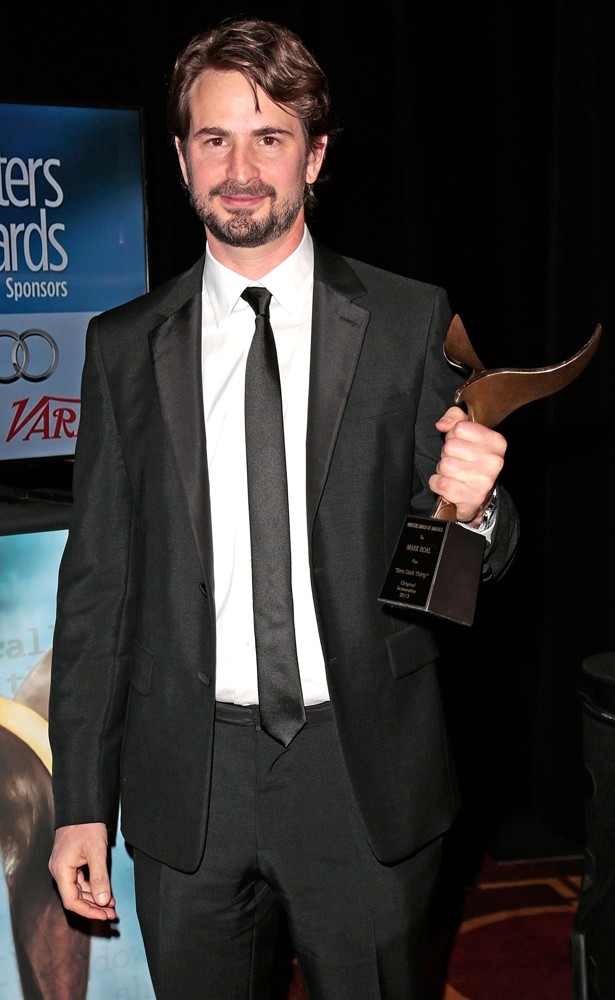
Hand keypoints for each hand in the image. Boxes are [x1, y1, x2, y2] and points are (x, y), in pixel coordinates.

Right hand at [49, 822, 116, 920]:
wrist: (81, 807)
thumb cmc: (87, 826)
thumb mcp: (96, 852)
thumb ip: (99, 877)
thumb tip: (103, 902)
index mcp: (61, 870)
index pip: (72, 901)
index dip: (88, 911)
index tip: (104, 916)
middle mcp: (59, 871)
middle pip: (75, 898)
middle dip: (94, 907)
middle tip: (112, 914)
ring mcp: (64, 867)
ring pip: (78, 890)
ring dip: (94, 899)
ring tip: (111, 906)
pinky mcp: (70, 862)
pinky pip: (80, 881)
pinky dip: (92, 888)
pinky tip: (104, 893)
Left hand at [429, 406, 505, 524]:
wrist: (477, 496)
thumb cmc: (470, 461)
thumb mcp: (466, 433)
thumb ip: (454, 417)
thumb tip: (442, 424)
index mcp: (496, 441)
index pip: (459, 428)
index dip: (453, 437)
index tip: (461, 446)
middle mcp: (494, 460)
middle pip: (450, 447)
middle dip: (447, 455)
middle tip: (456, 462)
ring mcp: (485, 480)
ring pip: (444, 465)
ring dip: (442, 471)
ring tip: (453, 474)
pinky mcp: (473, 496)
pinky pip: (441, 483)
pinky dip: (437, 484)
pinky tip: (448, 485)